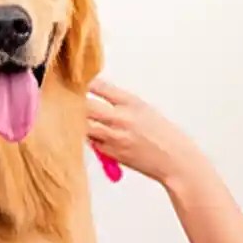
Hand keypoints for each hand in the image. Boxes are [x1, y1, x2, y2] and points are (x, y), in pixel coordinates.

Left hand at [85, 77, 204, 186]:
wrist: (175, 160)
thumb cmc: (164, 135)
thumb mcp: (145, 110)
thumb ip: (122, 104)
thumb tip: (98, 98)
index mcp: (131, 102)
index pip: (99, 87)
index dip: (84, 83)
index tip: (76, 82)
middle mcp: (121, 118)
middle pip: (85, 106)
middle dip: (74, 103)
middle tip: (67, 101)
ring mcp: (114, 137)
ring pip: (83, 126)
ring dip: (78, 122)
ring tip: (74, 119)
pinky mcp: (111, 153)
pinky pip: (91, 142)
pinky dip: (88, 138)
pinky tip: (90, 135)